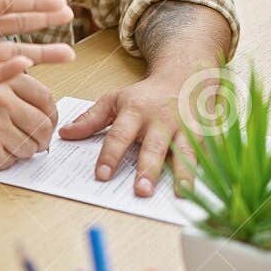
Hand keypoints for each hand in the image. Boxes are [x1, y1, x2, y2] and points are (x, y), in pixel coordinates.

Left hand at [0, 0, 74, 96]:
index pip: (7, 2)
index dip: (33, 1)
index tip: (58, 0)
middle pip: (18, 24)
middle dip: (44, 20)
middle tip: (69, 16)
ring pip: (16, 53)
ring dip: (42, 52)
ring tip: (68, 53)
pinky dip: (11, 69)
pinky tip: (26, 61)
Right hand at [0, 75, 59, 170]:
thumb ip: (14, 89)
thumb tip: (47, 111)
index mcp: (5, 78)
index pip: (47, 100)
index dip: (50, 117)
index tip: (46, 125)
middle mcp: (1, 97)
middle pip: (44, 126)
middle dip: (40, 139)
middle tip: (31, 142)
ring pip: (31, 147)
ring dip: (22, 152)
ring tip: (4, 145)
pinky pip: (11, 161)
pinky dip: (4, 162)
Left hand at [58, 70, 203, 196]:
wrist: (183, 76)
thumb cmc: (144, 95)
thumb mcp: (115, 99)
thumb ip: (91, 119)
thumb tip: (65, 134)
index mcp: (135, 111)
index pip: (119, 135)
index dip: (110, 155)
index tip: (101, 175)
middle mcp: (161, 120)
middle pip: (154, 146)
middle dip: (148, 170)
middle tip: (141, 191)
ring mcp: (185, 128)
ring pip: (185, 152)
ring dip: (183, 174)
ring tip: (181, 194)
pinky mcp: (205, 135)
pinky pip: (205, 155)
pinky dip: (205, 170)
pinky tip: (204, 189)